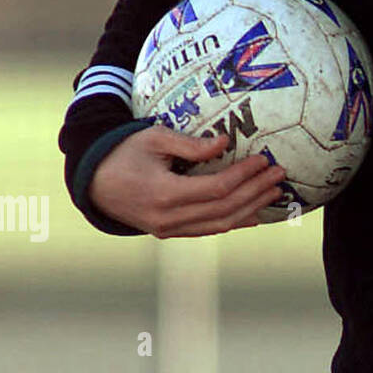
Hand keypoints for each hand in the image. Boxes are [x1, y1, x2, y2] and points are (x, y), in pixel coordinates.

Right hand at [88, 127, 285, 237]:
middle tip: (279, 174)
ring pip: (220, 225)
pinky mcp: (170, 233)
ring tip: (274, 193)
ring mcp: (168, 230)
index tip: (263, 160)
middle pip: (224, 209)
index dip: (244, 176)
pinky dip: (233, 222)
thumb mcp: (154, 139)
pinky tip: (254, 213)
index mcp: (164, 194)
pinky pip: (208, 230)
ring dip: (251, 209)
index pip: (217, 189)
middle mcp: (168, 218)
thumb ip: (190, 144)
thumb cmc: (125, 153)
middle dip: (256, 191)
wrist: (94, 183)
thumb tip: (225, 142)